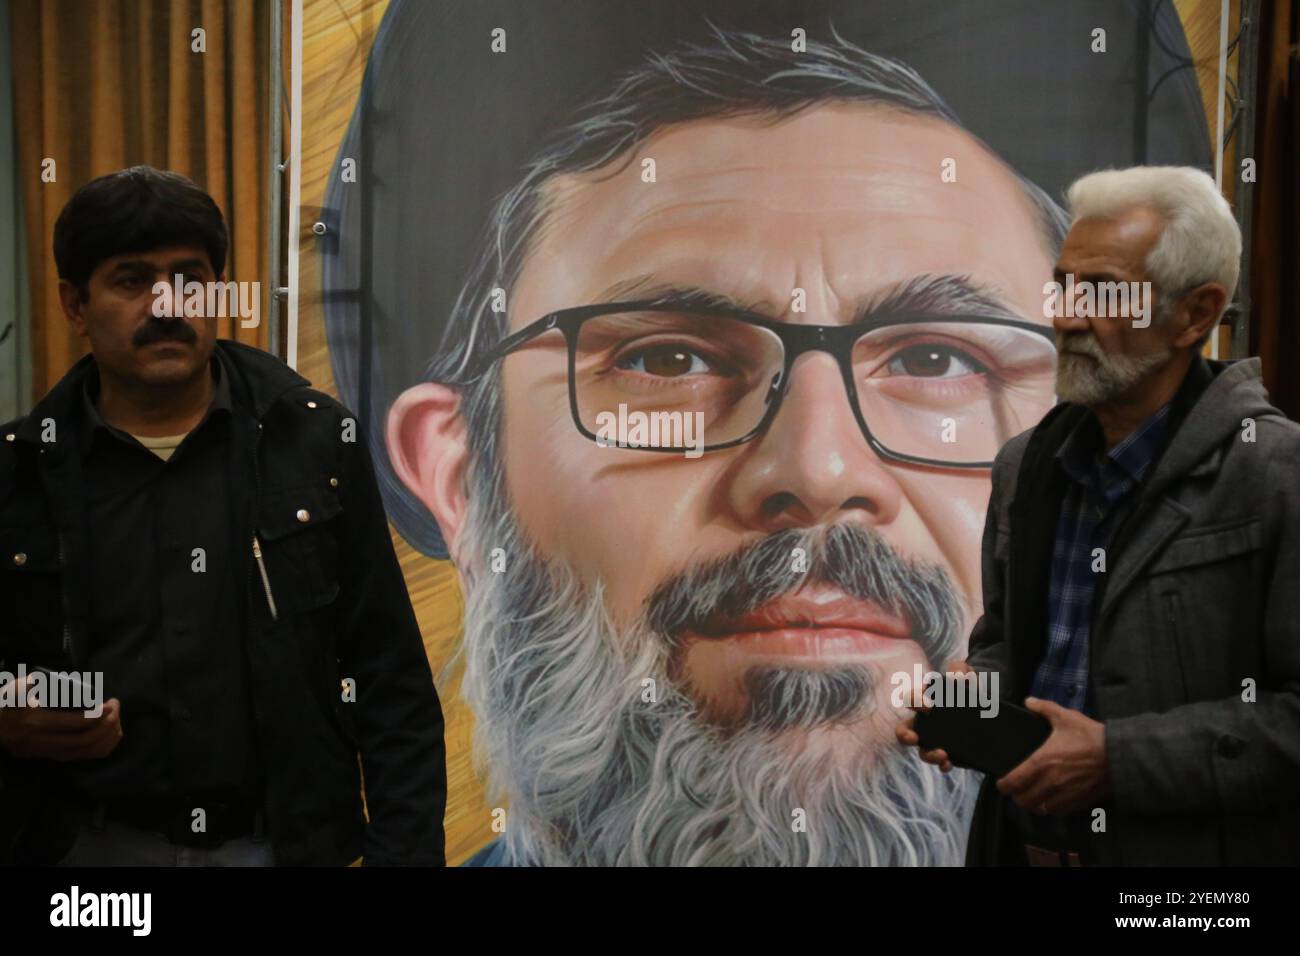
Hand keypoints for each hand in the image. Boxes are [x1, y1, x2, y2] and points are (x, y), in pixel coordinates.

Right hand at [0, 678, 122, 761]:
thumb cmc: (2, 703)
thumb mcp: (12, 689)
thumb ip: (28, 684)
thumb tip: (46, 678)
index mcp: (34, 722)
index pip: (73, 724)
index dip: (96, 716)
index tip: (109, 704)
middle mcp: (39, 741)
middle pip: (81, 742)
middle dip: (105, 726)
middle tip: (116, 709)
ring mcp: (40, 752)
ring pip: (80, 754)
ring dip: (104, 740)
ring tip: (116, 722)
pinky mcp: (42, 756)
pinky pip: (75, 758)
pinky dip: (95, 749)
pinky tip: (107, 737)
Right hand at [895, 659, 974, 772]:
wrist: (989, 704)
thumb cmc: (969, 686)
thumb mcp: (966, 674)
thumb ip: (959, 669)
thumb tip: (956, 679)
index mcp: (925, 700)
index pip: (911, 700)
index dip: (914, 702)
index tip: (927, 707)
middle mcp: (925, 722)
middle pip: (905, 731)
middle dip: (905, 736)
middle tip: (914, 737)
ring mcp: (936, 739)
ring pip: (922, 751)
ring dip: (928, 754)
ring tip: (942, 754)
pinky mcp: (950, 752)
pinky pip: (941, 762)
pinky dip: (943, 765)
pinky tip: (949, 763)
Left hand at [996, 697, 1107, 814]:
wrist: (1120, 756)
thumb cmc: (1091, 736)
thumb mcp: (1066, 717)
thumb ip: (1045, 708)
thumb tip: (1029, 701)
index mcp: (1041, 762)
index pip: (1013, 781)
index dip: (1003, 786)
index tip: (1001, 784)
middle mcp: (1050, 782)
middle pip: (1024, 800)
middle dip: (1017, 796)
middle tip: (1017, 789)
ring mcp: (1065, 795)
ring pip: (1040, 809)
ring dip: (1034, 804)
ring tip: (1033, 796)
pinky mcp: (1079, 802)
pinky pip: (1058, 812)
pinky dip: (1051, 808)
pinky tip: (1051, 800)